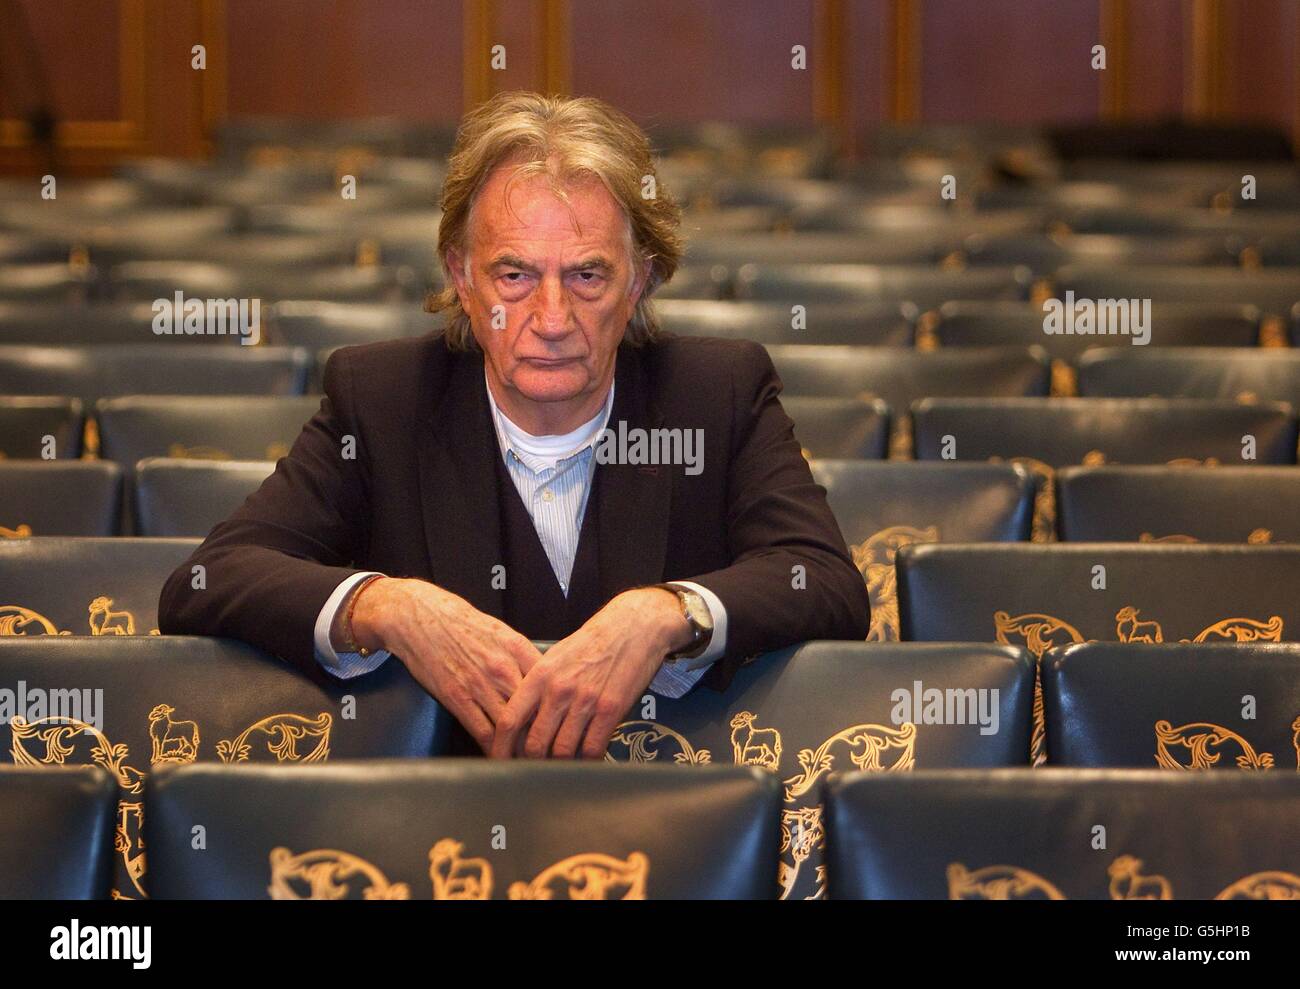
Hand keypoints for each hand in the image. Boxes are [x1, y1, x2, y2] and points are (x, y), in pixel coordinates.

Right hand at [349, 577, 542, 752]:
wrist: (420, 617)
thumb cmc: (461, 623)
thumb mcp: (501, 632)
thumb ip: (523, 656)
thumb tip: (543, 679)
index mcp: (518, 648)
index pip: (549, 686)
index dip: (558, 709)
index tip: (562, 724)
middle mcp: (503, 668)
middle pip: (534, 709)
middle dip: (544, 733)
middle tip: (551, 749)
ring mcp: (480, 684)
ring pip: (511, 726)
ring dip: (521, 747)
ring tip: (529, 759)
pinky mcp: (457, 697)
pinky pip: (483, 732)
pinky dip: (494, 749)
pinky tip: (500, 756)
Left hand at [490, 587, 692, 759]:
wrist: (632, 627)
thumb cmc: (592, 642)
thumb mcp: (556, 657)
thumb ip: (539, 687)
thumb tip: (525, 720)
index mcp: (540, 675)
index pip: (510, 719)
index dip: (501, 747)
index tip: (500, 760)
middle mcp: (559, 690)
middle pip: (535, 743)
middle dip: (532, 762)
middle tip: (533, 770)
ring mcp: (585, 701)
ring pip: (562, 751)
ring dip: (560, 765)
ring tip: (560, 768)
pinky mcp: (610, 710)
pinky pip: (592, 749)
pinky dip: (587, 761)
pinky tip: (586, 760)